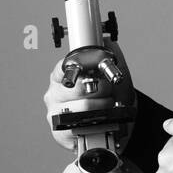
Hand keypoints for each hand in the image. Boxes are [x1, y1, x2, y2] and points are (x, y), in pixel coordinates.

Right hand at [43, 37, 135, 151]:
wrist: (118, 119)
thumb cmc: (111, 94)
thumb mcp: (113, 70)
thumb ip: (108, 51)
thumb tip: (104, 39)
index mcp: (62, 75)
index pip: (64, 68)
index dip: (82, 69)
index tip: (94, 72)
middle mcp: (55, 94)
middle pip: (76, 89)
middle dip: (100, 89)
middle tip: (109, 91)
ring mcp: (55, 114)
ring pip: (81, 109)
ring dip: (102, 108)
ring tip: (108, 107)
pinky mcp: (60, 133)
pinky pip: (78, 129)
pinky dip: (97, 125)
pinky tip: (101, 122)